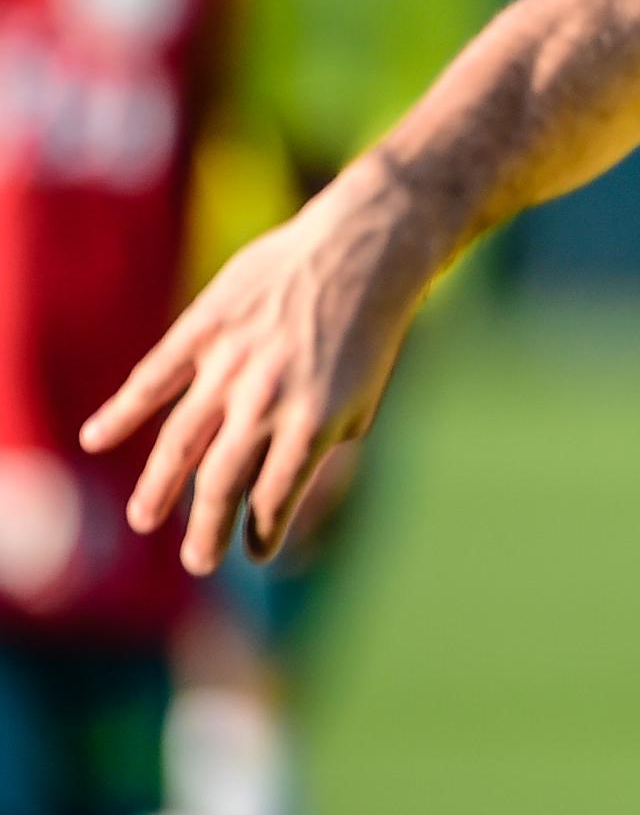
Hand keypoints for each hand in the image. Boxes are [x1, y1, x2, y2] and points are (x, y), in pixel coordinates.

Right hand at [82, 163, 445, 574]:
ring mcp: (230, 366)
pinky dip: (121, 411)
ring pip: (179, 442)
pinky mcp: (204, 330)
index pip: (274, 497)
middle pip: (220, 481)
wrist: (361, 252)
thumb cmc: (369, 329)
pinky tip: (96, 438)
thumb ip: (322, 443)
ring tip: (145, 520)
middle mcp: (266, 402)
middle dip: (206, 528)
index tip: (254, 553)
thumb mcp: (363, 397)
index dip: (262, 531)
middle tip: (198, 562)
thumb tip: (279, 489)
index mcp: (313, 424)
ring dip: (160, 488)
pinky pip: (153, 379)